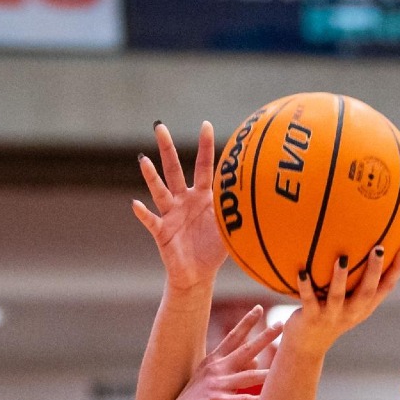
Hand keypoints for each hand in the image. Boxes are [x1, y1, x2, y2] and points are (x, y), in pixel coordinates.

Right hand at [133, 122, 227, 292]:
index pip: (204, 167)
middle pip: (174, 170)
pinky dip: (143, 213)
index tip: (205, 124)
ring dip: (151, 176)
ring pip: (160, 191)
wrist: (198, 275)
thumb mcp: (230, 229)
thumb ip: (240, 212)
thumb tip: (264, 198)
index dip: (205, 147)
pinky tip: (136, 204)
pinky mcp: (162, 232)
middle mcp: (183, 200)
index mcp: (202, 196)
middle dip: (167, 149)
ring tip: (143, 160)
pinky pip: (151, 220)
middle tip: (159, 127)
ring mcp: (170, 214)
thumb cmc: (214, 249)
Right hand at [153, 306, 280, 399]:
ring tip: (286, 364)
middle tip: (281, 324)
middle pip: (245, 349)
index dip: (246, 322)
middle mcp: (216, 369)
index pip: (233, 337)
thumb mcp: (214, 380)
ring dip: (267, 371)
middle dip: (264, 337)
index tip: (259, 307)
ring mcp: (216, 384)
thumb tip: (257, 358)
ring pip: (248, 375)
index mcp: (214, 361)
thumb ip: (236, 368)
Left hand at [284, 243, 399, 354]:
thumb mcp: (346, 301)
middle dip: (374, 271)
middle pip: (367, 292)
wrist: (307, 347)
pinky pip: (309, 300)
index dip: (397, 269)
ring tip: (342, 258)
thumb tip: (357, 244)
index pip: (386, 287)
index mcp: (364, 307)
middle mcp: (352, 312)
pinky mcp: (311, 318)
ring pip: (338, 297)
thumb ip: (354, 281)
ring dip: (340, 278)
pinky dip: (305, 286)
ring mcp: (332, 316)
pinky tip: (301, 271)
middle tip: (378, 248)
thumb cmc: (328, 316)